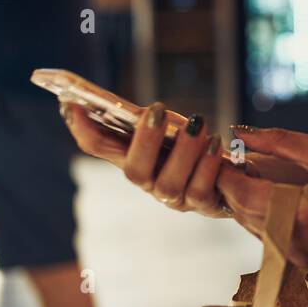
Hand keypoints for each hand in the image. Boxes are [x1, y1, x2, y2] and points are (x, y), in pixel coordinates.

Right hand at [62, 100, 249, 219]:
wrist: (238, 170)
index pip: (97, 145)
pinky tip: (216, 143)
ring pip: (169, 184)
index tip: (69, 102)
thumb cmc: (193, 142)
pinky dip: (208, 165)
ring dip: (183, 151)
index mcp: (130, 156)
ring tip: (198, 123)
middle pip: (133, 171)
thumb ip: (144, 118)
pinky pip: (200, 191)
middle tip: (157, 108)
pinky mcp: (202, 205)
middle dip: (144, 141)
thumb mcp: (168, 124)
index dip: (80, 127)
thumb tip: (116, 103)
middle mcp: (147, 181)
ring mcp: (173, 198)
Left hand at [217, 127, 307, 269]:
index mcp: (297, 216)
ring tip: (250, 174)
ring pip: (252, 228)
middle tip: (231, 159)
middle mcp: (292, 244)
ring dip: (245, 202)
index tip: (221, 153)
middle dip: (232, 186)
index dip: (226, 173)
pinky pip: (269, 239)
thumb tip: (241, 131)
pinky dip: (263, 216)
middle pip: (241, 213)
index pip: (241, 194)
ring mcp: (297, 258)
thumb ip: (280, 142)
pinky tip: (273, 196)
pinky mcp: (303, 263)